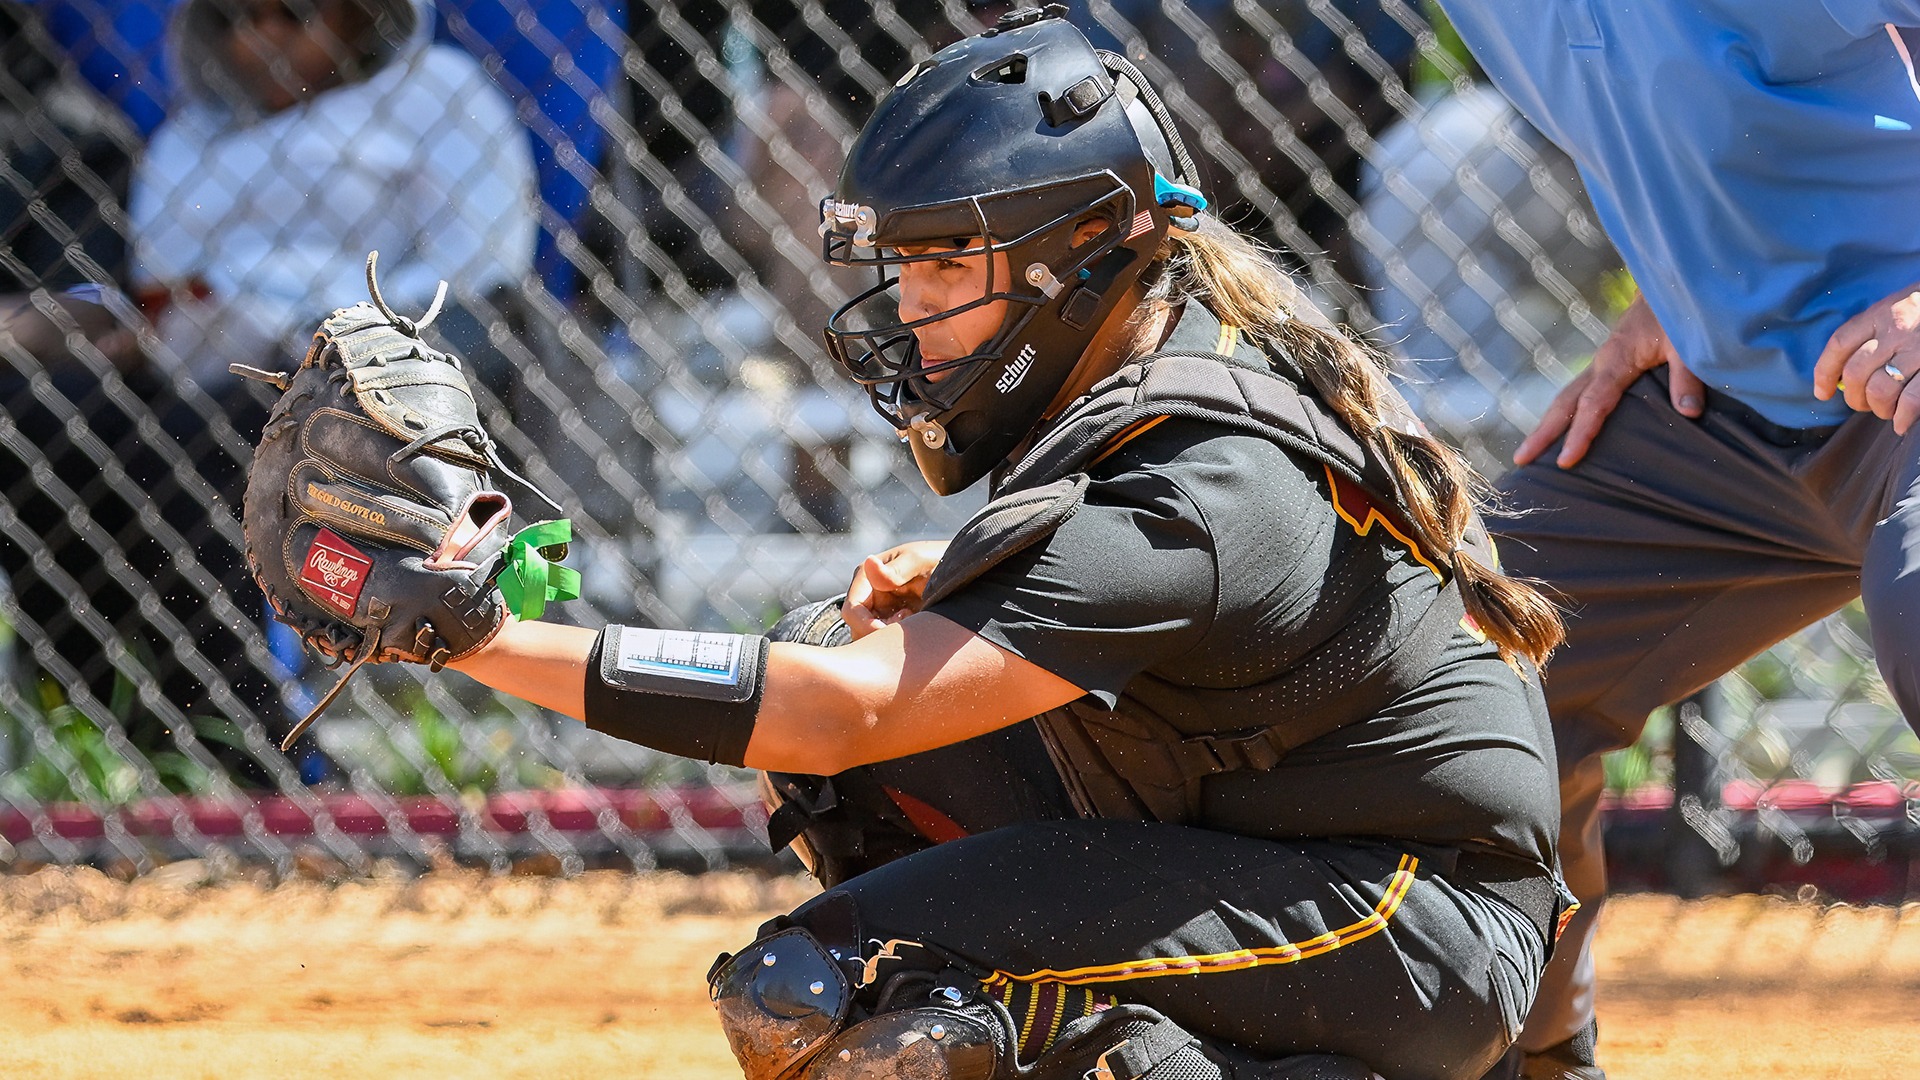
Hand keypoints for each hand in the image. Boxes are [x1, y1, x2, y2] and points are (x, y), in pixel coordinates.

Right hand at [842, 540, 948, 638]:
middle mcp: (870, 596)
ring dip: (889, 639)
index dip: (865, 625)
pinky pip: (888, 644)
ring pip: (872, 640)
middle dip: (879, 634)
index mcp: (867, 576)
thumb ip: (896, 569)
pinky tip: (917, 628)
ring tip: (914, 621)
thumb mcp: (920, 561)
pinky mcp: (896, 626)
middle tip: (907, 623)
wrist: (965, 571)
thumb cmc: (941, 558)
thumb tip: (869, 564)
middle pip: (858, 630)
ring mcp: (882, 612)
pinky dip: (899, 643)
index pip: (852, 611)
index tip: (887, 631)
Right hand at [1514, 293, 1704, 467]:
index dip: (1579, 433)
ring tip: (1527, 453)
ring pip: (1565, 398)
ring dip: (1546, 425)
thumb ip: (1688, 377)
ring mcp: (1600, 364)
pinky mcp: (1606, 365)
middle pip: (1564, 403)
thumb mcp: (1688, 343)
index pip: (1593, 403)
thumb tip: (1689, 412)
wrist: (1670, 282)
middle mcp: (1600, 363)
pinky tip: (1557, 430)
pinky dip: (1562, 414)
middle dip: (1541, 433)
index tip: (1566, 460)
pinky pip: (1577, 393)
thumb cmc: (1678, 311)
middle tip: (1520, 460)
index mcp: (1616, 359)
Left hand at [1812, 284, 1919, 433]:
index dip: (1825, 373)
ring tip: (1886, 410)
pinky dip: (1903, 416)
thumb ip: (1874, 332)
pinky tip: (1901, 423)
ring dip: (1879, 408)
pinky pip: (1912, 398)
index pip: (1839, 345)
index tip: (1822, 393)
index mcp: (1880, 314)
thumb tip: (1847, 373)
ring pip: (1880, 390)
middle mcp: (1895, 330)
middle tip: (1863, 403)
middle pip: (1855, 373)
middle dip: (1854, 397)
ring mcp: (1916, 349)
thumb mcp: (1898, 306)